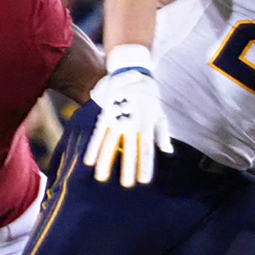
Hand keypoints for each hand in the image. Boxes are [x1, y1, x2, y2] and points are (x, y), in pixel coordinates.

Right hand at [85, 64, 172, 186]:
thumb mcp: (159, 112)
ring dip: (106, 161)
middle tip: (126, 185)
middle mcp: (132, 123)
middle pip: (129, 149)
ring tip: (101, 177)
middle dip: (128, 167)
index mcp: (146, 124)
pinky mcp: (106, 114)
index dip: (145, 165)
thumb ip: (162, 133)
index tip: (144, 181)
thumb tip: (167, 151)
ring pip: (111, 144)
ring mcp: (117, 118)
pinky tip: (87, 161)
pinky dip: (92, 146)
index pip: (146, 149)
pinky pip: (98, 133)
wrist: (132, 69)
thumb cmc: (148, 93)